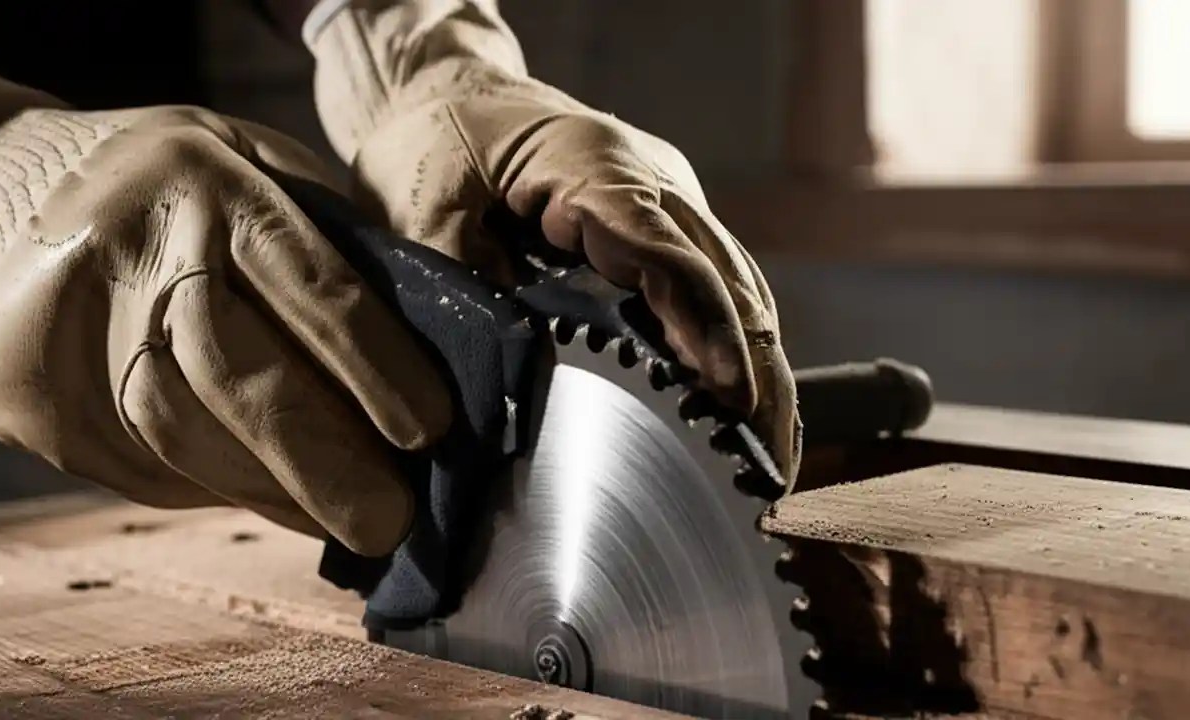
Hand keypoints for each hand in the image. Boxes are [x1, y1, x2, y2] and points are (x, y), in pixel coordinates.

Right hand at [0, 100, 451, 554]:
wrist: (0, 183)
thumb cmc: (179, 188)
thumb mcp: (261, 168)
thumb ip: (334, 243)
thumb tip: (435, 349)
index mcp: (214, 181)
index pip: (309, 284)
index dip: (375, 366)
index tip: (432, 431)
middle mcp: (135, 241)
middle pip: (231, 369)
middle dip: (322, 458)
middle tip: (389, 520)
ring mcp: (63, 311)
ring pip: (173, 429)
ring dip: (267, 487)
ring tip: (336, 516)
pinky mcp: (14, 378)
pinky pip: (126, 458)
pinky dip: (207, 488)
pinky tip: (261, 495)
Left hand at [309, 5, 800, 482]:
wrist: (443, 90)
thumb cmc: (428, 145)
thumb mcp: (422, 214)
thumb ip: (470, 290)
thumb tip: (520, 385)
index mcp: (594, 167)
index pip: (673, 258)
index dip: (709, 331)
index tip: (733, 398)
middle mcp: (651, 180)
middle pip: (729, 280)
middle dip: (756, 372)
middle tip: (764, 465)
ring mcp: (666, 200)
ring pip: (738, 287)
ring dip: (758, 367)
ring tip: (768, 458)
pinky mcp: (662, 223)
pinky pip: (716, 286)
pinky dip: (734, 347)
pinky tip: (742, 407)